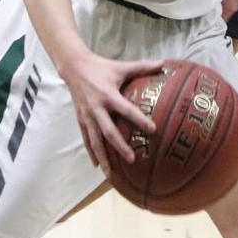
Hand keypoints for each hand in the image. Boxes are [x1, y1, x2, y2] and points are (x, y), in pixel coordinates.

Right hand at [62, 51, 164, 167]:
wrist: (74, 67)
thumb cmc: (101, 67)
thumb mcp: (121, 66)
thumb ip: (142, 66)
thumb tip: (164, 64)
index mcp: (108, 95)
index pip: (126, 109)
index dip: (139, 119)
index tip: (152, 130)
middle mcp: (97, 108)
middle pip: (108, 131)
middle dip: (119, 146)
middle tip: (132, 159)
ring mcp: (87, 116)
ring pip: (94, 141)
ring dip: (103, 157)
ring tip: (110, 173)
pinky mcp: (81, 119)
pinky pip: (86, 139)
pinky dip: (91, 153)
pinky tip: (97, 165)